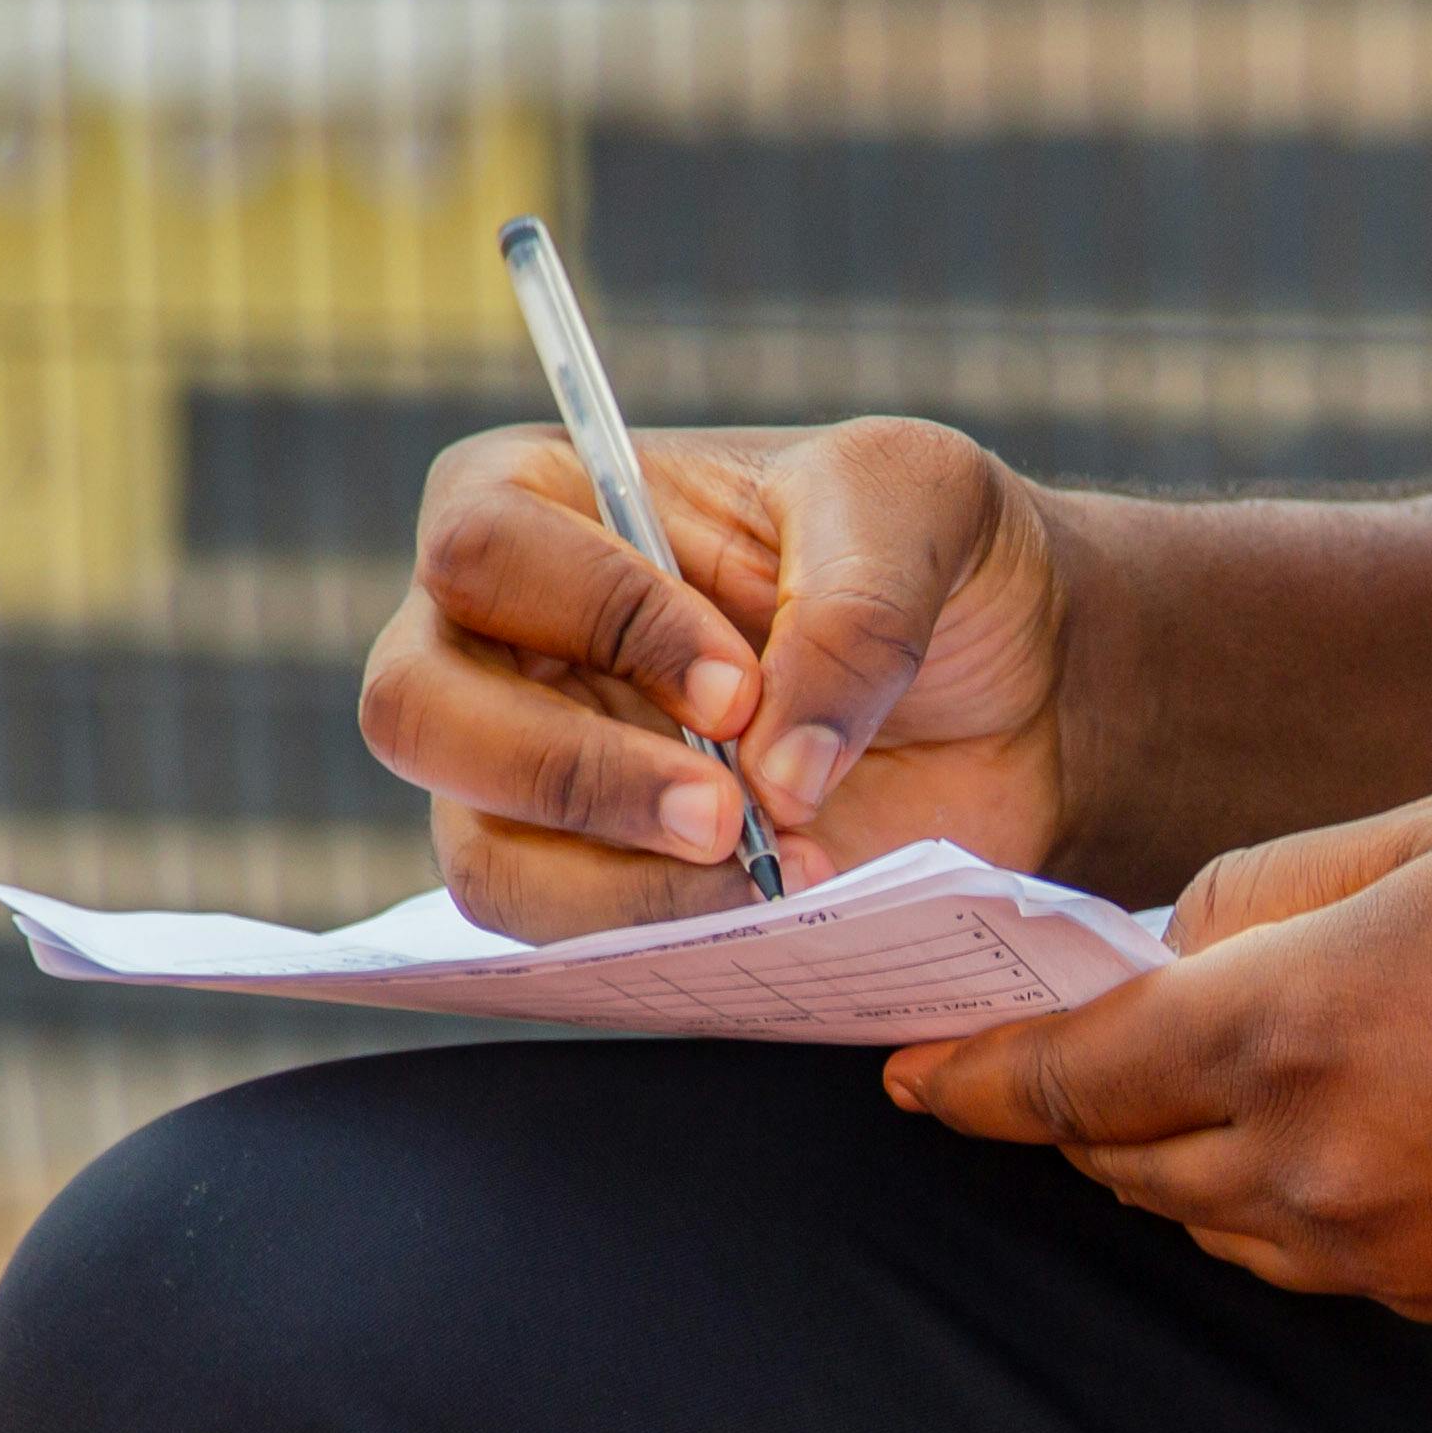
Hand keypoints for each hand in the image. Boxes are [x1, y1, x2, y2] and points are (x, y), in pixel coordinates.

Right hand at [361, 416, 1070, 937]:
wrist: (1015, 688)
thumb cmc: (935, 558)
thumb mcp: (919, 505)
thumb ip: (854, 605)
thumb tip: (777, 770)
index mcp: (546, 497)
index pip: (484, 551)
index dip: (599, 624)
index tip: (741, 685)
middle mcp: (499, 636)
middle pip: (416, 710)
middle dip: (571, 774)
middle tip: (728, 814)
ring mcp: (526, 770)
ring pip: (478, 851)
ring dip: (620, 883)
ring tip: (771, 872)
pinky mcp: (584, 878)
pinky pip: (553, 935)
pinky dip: (657, 935)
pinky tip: (767, 908)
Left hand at [882, 778, 1431, 1328]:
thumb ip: (1278, 885)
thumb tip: (1176, 947)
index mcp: (1305, 1030)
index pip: (1077, 1077)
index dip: (978, 1076)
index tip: (912, 1074)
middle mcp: (1335, 1173)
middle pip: (1135, 1167)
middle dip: (1079, 1113)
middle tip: (1043, 1062)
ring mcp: (1415, 1259)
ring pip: (1230, 1231)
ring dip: (1187, 1166)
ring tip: (1193, 1091)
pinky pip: (1341, 1266)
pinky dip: (1300, 1207)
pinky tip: (1343, 1139)